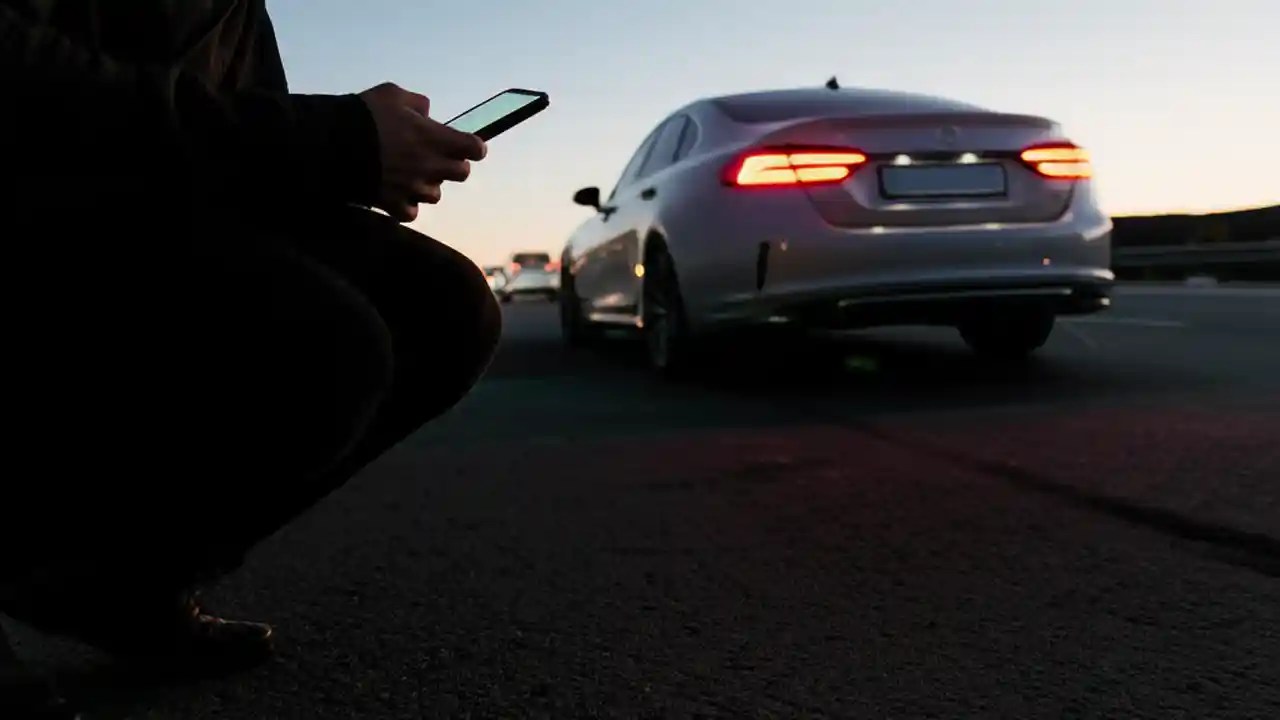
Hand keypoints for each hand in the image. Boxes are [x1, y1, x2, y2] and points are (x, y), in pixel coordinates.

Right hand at [358, 83, 487, 221]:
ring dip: (428, 184)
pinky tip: (397, 193)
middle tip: (436, 156)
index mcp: (434, 138)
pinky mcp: (393, 204)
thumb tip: (427, 111)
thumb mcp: (392, 94)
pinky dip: (407, 205)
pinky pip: (411, 212)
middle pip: (461, 173)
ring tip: (410, 174)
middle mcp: (429, 166)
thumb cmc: (364, 115)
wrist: (331, 144)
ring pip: (436, 194)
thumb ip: (417, 103)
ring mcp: (412, 188)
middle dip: (453, 164)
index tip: (467, 144)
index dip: (473, 146)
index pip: (474, 148)